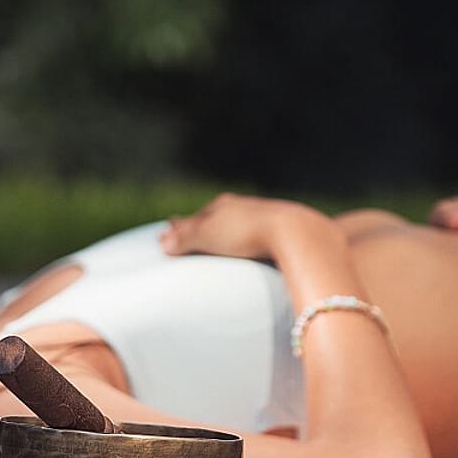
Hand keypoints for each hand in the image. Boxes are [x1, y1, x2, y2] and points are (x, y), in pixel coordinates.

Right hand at [160, 193, 316, 259]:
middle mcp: (244, 208)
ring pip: (240, 226)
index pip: (196, 217)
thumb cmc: (247, 232)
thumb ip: (185, 238)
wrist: (295, 232)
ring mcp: (266, 219)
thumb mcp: (208, 235)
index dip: (182, 226)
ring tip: (220, 244)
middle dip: (203, 226)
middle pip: (218, 218)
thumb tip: (162, 242)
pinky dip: (248, 243)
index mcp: (224, 205)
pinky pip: (259, 238)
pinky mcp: (284, 234)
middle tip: (191, 234)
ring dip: (228, 234)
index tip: (170, 228)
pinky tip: (251, 252)